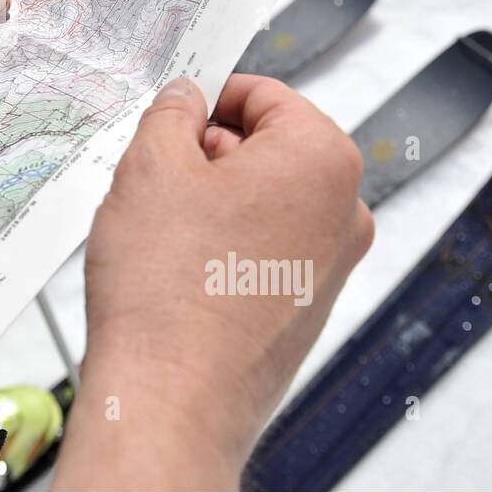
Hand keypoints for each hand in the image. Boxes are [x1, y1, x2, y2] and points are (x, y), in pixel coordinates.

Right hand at [53, 74, 373, 490]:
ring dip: (211, 200)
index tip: (178, 106)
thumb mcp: (150, 168)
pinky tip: (174, 264)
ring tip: (156, 225)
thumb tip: (182, 99)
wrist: (172, 398)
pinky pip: (262, 250)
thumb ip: (170, 113)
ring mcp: (329, 266)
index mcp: (321, 160)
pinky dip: (222, 244)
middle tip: (154, 168)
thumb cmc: (170, 295)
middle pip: (269, 148)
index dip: (211, 94)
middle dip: (208, 151)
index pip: (266, 94)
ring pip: (263, 201)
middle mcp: (342, 213)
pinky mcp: (303, 308)